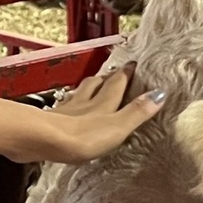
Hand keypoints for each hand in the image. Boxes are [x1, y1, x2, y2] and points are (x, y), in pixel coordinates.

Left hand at [7, 65, 165, 164]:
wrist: (43, 139)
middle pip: (99, 83)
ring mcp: (68, 109)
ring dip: (90, 85)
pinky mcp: (52, 119)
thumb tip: (160, 94)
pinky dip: (71, 101)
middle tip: (116, 71)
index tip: (134, 63)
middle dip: (109, 76)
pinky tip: (68, 104)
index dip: (127, 73)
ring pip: (81, 91)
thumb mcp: (118, 126)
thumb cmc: (80, 136)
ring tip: (95, 82)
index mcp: (104, 103)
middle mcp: (86, 101)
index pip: (119, 82)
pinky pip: (65, 105)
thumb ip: (137, 112)